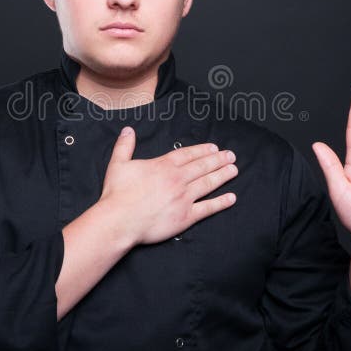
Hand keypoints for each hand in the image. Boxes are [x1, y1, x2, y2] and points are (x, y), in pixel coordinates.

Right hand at [98, 126, 237, 245]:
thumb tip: (128, 130)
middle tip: (231, 156)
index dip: (202, 150)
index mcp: (163, 166)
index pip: (187, 155)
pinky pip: (207, 208)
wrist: (120, 220)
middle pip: (202, 167)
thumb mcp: (118, 164)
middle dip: (218, 160)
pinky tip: (231, 198)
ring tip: (234, 170)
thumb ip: (124, 146)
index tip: (214, 148)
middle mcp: (177, 179)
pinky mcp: (186, 217)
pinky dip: (221, 203)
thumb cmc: (117, 194)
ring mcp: (184, 198)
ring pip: (208, 184)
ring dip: (222, 176)